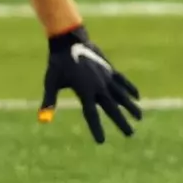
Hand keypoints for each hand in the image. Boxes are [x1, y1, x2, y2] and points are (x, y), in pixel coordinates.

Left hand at [40, 26, 141, 143]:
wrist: (70, 41)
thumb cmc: (58, 63)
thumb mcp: (51, 82)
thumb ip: (49, 101)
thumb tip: (43, 119)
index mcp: (84, 92)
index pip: (92, 115)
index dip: (96, 129)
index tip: (101, 141)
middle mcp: (99, 86)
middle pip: (113, 108)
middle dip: (122, 122)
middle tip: (130, 134)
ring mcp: (106, 78)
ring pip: (122, 96)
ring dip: (131, 107)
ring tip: (140, 117)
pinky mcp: (109, 70)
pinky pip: (123, 82)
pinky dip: (130, 89)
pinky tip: (137, 96)